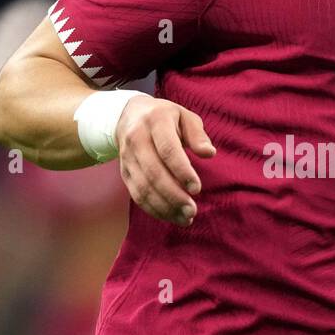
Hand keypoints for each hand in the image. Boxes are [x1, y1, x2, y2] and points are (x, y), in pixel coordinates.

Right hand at [115, 94, 215, 225]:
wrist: (129, 116)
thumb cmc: (165, 117)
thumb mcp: (184, 116)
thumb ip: (197, 135)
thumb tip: (209, 153)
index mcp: (155, 121)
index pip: (167, 150)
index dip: (182, 171)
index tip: (196, 189)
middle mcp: (137, 139)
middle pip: (153, 173)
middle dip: (174, 195)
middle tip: (192, 210)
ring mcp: (127, 157)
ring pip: (143, 187)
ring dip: (164, 207)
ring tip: (185, 218)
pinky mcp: (124, 172)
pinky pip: (137, 195)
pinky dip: (154, 209)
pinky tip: (170, 216)